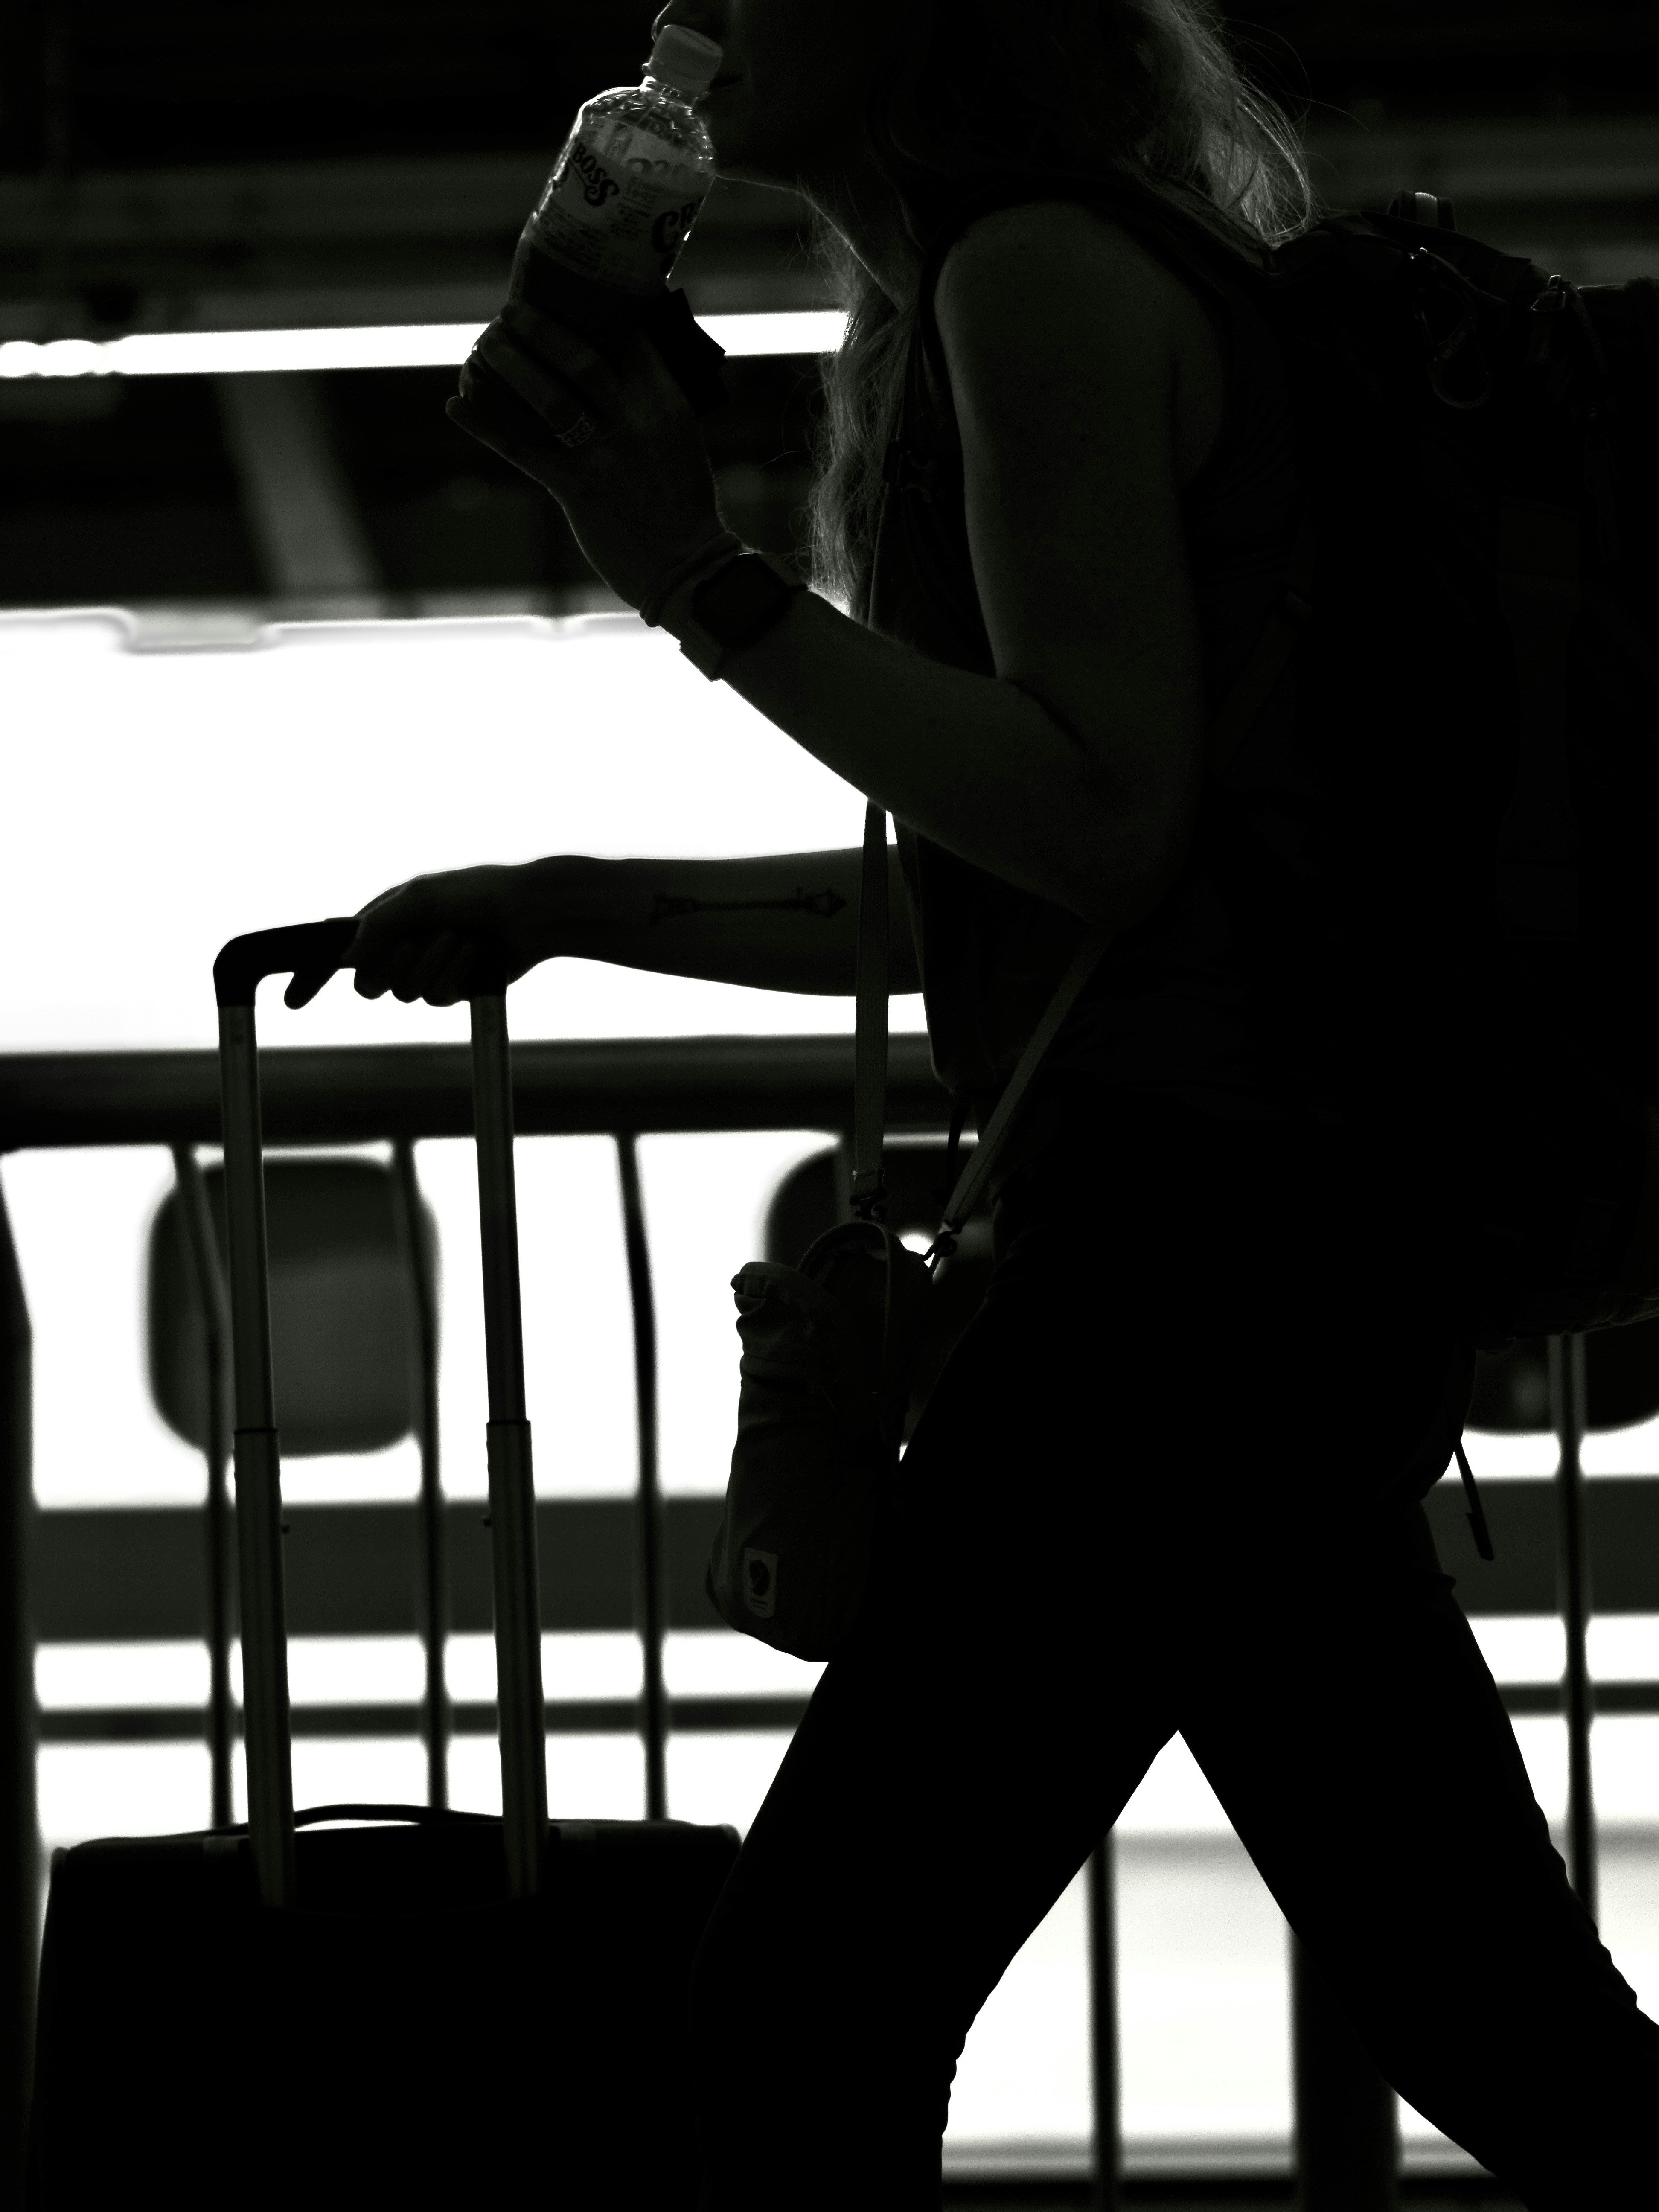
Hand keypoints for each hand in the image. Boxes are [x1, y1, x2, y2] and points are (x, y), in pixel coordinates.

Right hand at [343, 866, 543, 1007]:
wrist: (530, 911)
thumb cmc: (475, 893)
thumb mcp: (420, 897)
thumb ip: (378, 926)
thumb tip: (347, 958)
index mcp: (389, 919)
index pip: (348, 952)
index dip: (332, 968)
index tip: (310, 989)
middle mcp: (403, 947)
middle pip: (370, 983)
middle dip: (391, 965)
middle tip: (411, 944)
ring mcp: (428, 970)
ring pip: (404, 992)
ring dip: (431, 964)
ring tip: (458, 937)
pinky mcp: (454, 988)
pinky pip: (435, 998)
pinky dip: (452, 974)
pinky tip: (473, 953)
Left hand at [448, 299, 727, 608]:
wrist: (688, 570)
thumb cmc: (684, 508)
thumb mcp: (680, 444)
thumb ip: (650, 407)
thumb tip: (617, 373)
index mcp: (666, 404)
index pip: (628, 341)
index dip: (592, 313)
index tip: (564, 297)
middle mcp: (636, 422)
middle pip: (581, 357)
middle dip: (540, 329)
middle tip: (509, 311)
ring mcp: (606, 457)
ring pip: (548, 396)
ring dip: (510, 366)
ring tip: (483, 346)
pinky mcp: (578, 491)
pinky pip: (521, 451)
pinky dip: (484, 426)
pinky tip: (455, 406)